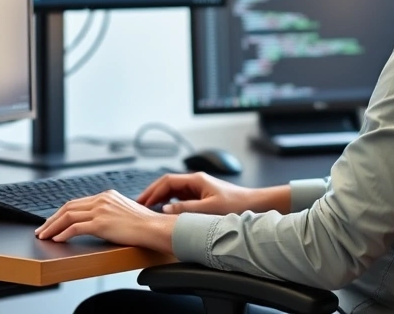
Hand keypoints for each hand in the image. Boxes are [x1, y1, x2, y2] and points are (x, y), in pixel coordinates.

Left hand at [34, 189, 176, 253]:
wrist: (154, 228)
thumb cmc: (144, 225)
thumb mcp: (124, 212)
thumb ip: (110, 213)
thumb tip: (99, 223)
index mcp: (107, 195)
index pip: (77, 202)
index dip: (61, 212)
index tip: (52, 221)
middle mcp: (102, 199)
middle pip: (68, 207)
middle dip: (52, 219)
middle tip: (41, 229)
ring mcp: (101, 210)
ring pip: (68, 216)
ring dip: (52, 227)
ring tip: (44, 236)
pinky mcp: (101, 223)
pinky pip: (75, 227)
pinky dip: (63, 234)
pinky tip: (57, 240)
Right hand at [137, 172, 289, 214]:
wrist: (254, 204)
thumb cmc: (236, 204)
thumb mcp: (208, 209)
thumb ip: (185, 208)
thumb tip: (166, 208)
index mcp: (196, 180)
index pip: (166, 181)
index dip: (151, 191)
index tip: (141, 201)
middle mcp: (196, 182)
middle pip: (167, 185)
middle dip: (152, 194)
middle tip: (138, 206)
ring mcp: (199, 189)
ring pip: (173, 192)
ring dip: (160, 199)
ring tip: (148, 210)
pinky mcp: (202, 197)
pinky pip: (181, 198)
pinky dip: (170, 203)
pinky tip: (165, 213)